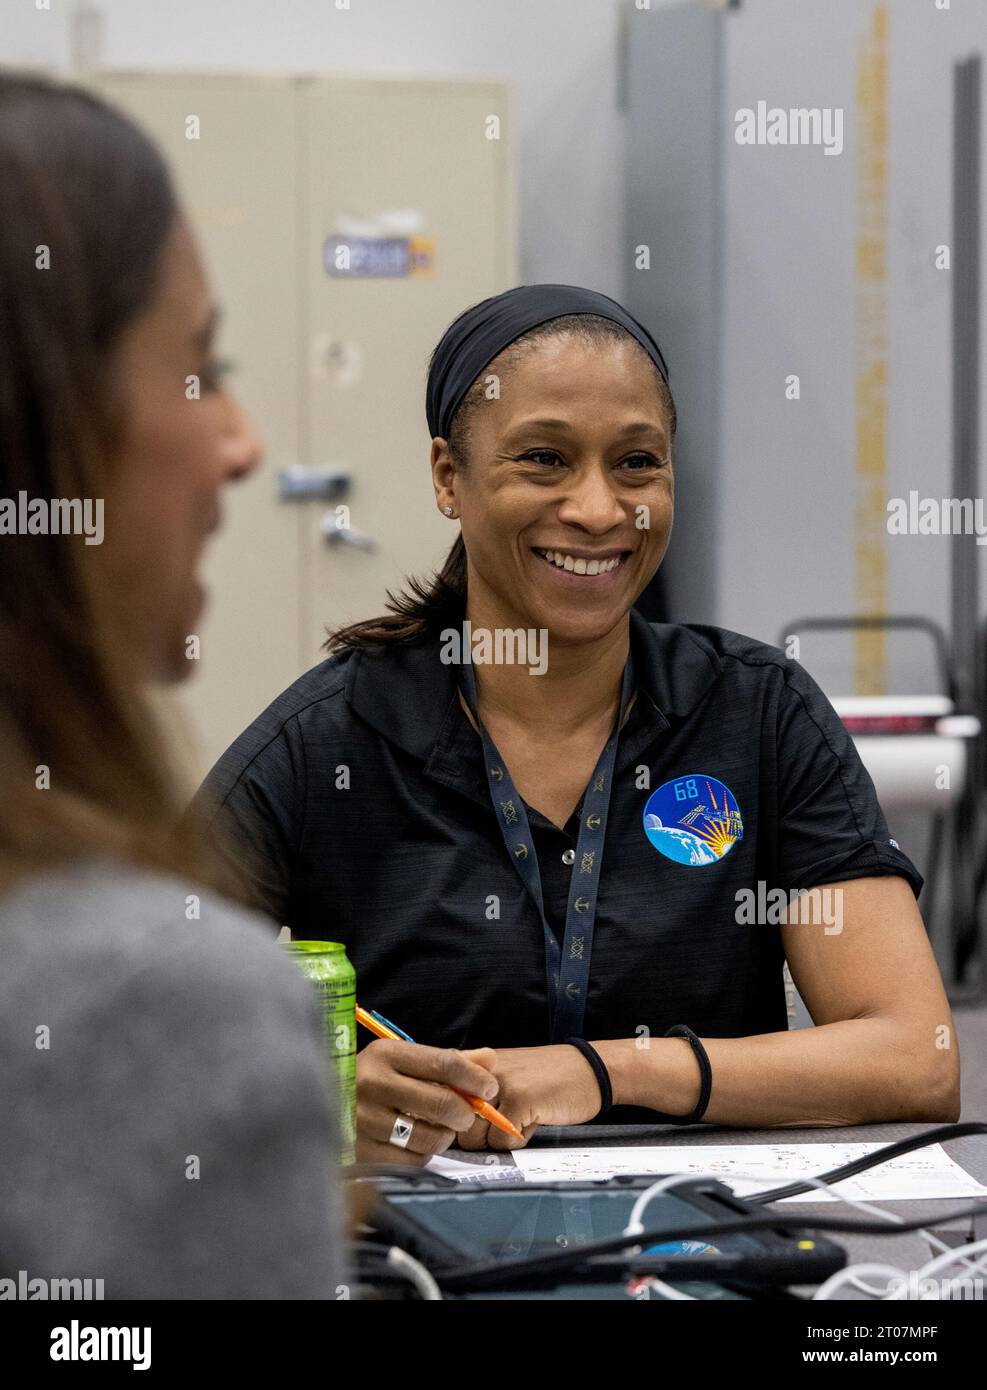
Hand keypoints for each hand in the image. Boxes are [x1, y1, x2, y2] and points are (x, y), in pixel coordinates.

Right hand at [356, 1040, 498, 1166]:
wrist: (317, 1100)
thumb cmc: (368, 1080)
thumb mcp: (400, 1060)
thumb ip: (444, 1060)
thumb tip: (488, 1060)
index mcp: (385, 1054)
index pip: (444, 1063)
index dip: (475, 1078)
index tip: (489, 1088)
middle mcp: (372, 1084)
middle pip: (442, 1102)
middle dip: (465, 1112)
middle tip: (466, 1115)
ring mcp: (364, 1120)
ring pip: (430, 1137)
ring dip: (445, 1136)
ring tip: (439, 1129)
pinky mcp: (362, 1152)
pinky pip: (413, 1161)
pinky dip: (424, 1155)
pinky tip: (416, 1144)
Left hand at [457, 1045, 602, 1150]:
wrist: (589, 1069)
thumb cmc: (545, 1076)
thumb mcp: (504, 1074)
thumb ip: (475, 1090)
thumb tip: (447, 1122)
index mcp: (474, 1063)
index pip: (439, 1095)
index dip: (448, 1120)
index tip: (463, 1127)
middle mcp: (481, 1070)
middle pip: (453, 1123)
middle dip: (475, 1136)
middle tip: (500, 1126)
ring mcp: (500, 1084)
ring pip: (474, 1136)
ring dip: (495, 1141)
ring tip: (518, 1123)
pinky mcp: (521, 1099)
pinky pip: (501, 1140)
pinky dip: (516, 1142)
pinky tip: (532, 1124)